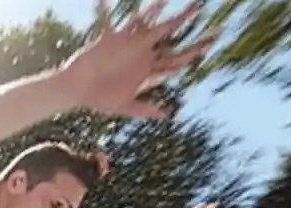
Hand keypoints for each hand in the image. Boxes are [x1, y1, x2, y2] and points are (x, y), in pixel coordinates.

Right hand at [62, 0, 217, 119]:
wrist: (78, 92)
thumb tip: (166, 114)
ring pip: (143, 22)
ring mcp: (125, 44)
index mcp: (147, 70)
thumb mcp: (123, 107)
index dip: (194, 50)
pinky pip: (109, 21)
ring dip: (152, 10)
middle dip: (183, 20)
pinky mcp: (108, 39)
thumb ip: (143, 109)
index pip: (175, 58)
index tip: (212, 40)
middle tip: (198, 6)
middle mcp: (139, 53)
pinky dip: (105, 10)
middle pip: (167, 34)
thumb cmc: (99, 100)